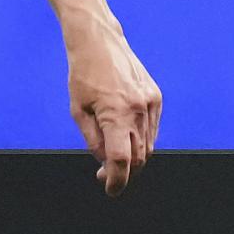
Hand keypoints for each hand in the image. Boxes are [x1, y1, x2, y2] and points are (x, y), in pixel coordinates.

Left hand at [67, 22, 161, 194]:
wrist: (100, 42)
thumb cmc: (83, 75)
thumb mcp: (78, 111)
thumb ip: (94, 140)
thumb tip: (105, 163)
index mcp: (116, 115)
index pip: (121, 160)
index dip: (117, 181)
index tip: (110, 191)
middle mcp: (138, 110)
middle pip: (139, 157)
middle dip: (124, 172)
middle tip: (104, 175)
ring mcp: (151, 103)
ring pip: (148, 146)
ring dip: (134, 157)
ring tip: (113, 155)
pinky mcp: (156, 97)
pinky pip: (152, 129)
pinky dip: (141, 139)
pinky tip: (124, 135)